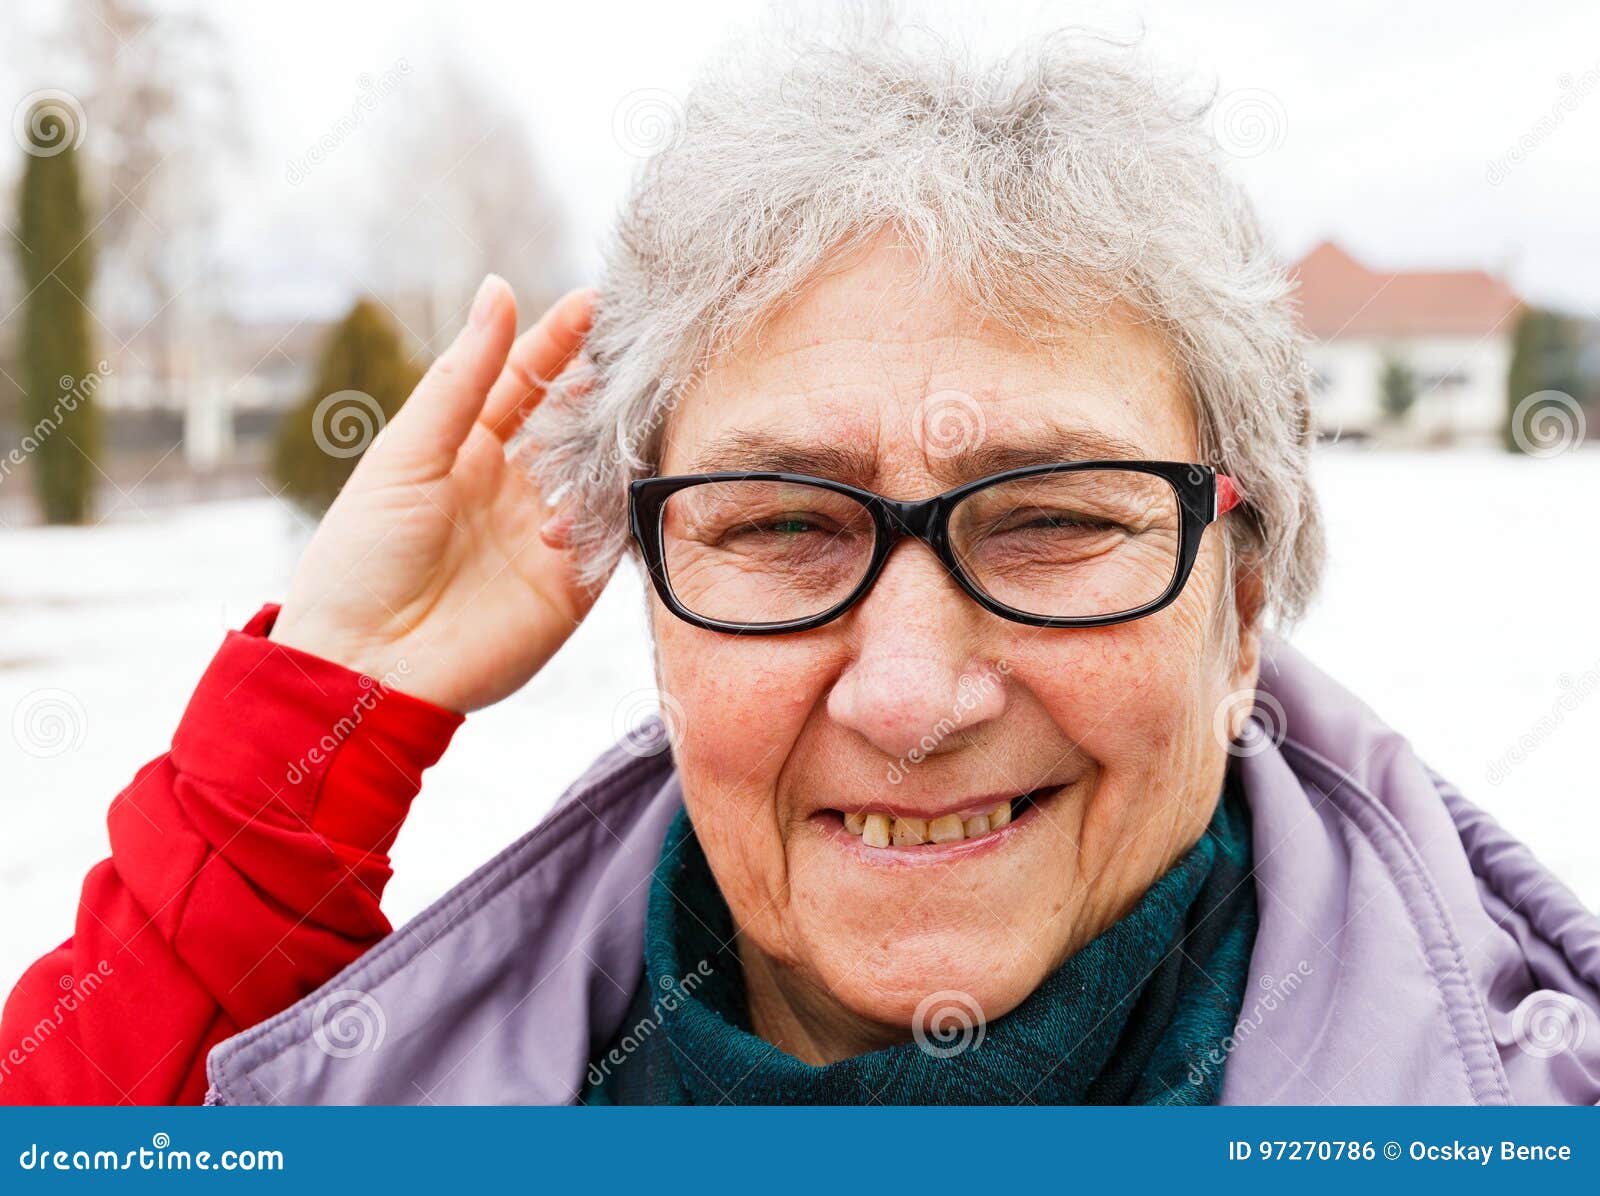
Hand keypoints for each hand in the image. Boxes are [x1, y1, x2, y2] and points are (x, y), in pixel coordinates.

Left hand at [271, 276, 603, 712]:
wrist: (363, 665)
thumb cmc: (361, 558)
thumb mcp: (407, 454)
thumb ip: (463, 379)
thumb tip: (499, 291)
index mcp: (465, 450)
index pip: (525, 381)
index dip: (559, 342)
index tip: (596, 301)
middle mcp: (512, 488)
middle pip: (572, 423)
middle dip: (601, 387)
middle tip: (633, 350)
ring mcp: (544, 538)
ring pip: (601, 476)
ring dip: (613, 447)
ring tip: (623, 417)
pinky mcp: (571, 589)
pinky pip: (612, 542)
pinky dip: (612, 517)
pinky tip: (590, 504)